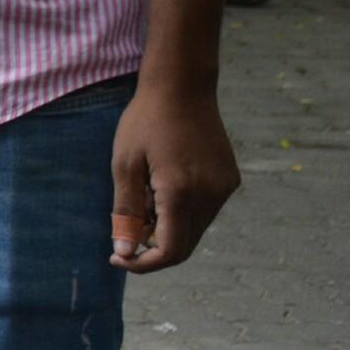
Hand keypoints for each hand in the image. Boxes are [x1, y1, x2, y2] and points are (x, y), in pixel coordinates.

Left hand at [108, 85, 240, 271]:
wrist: (182, 86)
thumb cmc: (146, 121)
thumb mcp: (124, 165)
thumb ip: (126, 211)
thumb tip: (125, 252)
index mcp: (180, 193)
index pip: (170, 252)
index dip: (144, 263)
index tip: (119, 258)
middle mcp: (210, 195)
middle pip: (184, 245)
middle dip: (152, 244)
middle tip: (128, 222)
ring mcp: (224, 188)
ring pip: (195, 228)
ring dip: (167, 225)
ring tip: (146, 191)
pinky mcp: (230, 179)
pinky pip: (205, 210)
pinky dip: (182, 210)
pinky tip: (164, 183)